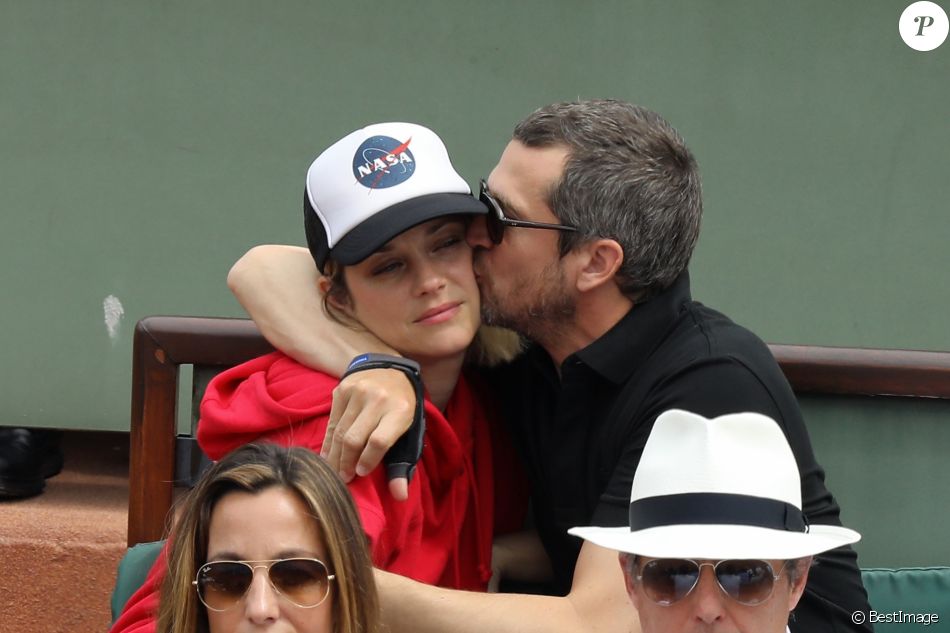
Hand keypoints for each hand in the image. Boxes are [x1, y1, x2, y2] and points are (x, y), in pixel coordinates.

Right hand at [322, 368, 416, 499]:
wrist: (392, 370)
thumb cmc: (402, 407)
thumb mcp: (410, 432)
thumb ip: (403, 464)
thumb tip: (399, 496)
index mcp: (400, 410)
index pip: (379, 441)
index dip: (367, 460)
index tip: (361, 474)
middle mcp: (378, 399)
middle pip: (355, 438)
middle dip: (346, 463)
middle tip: (343, 479)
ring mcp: (358, 392)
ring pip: (340, 431)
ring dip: (335, 455)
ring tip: (334, 471)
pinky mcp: (342, 389)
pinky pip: (332, 421)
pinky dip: (329, 441)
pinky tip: (328, 455)